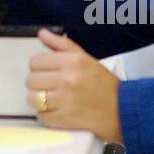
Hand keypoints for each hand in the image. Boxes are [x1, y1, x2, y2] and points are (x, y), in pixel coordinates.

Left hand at [25, 28, 122, 143]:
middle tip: (50, 86)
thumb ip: (61, 45)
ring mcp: (65, 100)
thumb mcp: (85, 57)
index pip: (35, 62)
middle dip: (38, 83)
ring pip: (33, 98)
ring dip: (39, 100)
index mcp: (72, 61)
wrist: (123, 109)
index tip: (46, 71)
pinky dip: (46, 115)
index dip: (39, 67)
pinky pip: (41, 116)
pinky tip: (56, 110)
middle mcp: (67, 79)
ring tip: (51, 99)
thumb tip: (43, 34)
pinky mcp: (65, 119)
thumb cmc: (105, 84)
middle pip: (31, 80)